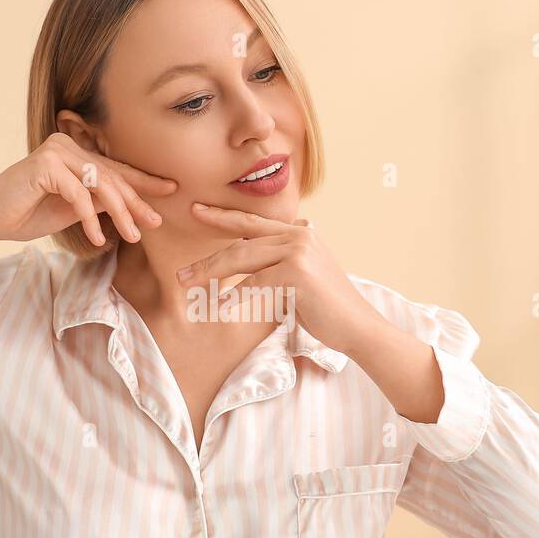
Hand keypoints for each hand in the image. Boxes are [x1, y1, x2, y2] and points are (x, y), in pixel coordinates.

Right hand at [0, 133, 177, 244]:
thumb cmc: (24, 214)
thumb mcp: (71, 210)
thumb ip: (97, 202)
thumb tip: (131, 206)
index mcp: (74, 155)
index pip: (114, 170)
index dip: (143, 182)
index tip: (170, 190)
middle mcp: (67, 147)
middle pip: (112, 177)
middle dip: (137, 202)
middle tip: (156, 222)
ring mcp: (56, 152)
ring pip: (101, 185)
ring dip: (120, 213)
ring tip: (134, 236)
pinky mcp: (46, 164)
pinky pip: (79, 195)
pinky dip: (90, 219)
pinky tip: (98, 239)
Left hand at [175, 203, 387, 354]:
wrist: (357, 326)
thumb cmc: (327, 308)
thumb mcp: (302, 276)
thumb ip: (279, 262)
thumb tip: (249, 260)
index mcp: (299, 232)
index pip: (253, 223)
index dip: (223, 216)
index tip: (197, 211)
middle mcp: (299, 235)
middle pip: (243, 239)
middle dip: (209, 248)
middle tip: (181, 265)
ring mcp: (299, 251)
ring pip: (244, 258)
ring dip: (211, 271)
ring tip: (186, 282)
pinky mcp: (297, 272)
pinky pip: (256, 284)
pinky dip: (236, 296)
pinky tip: (219, 306)